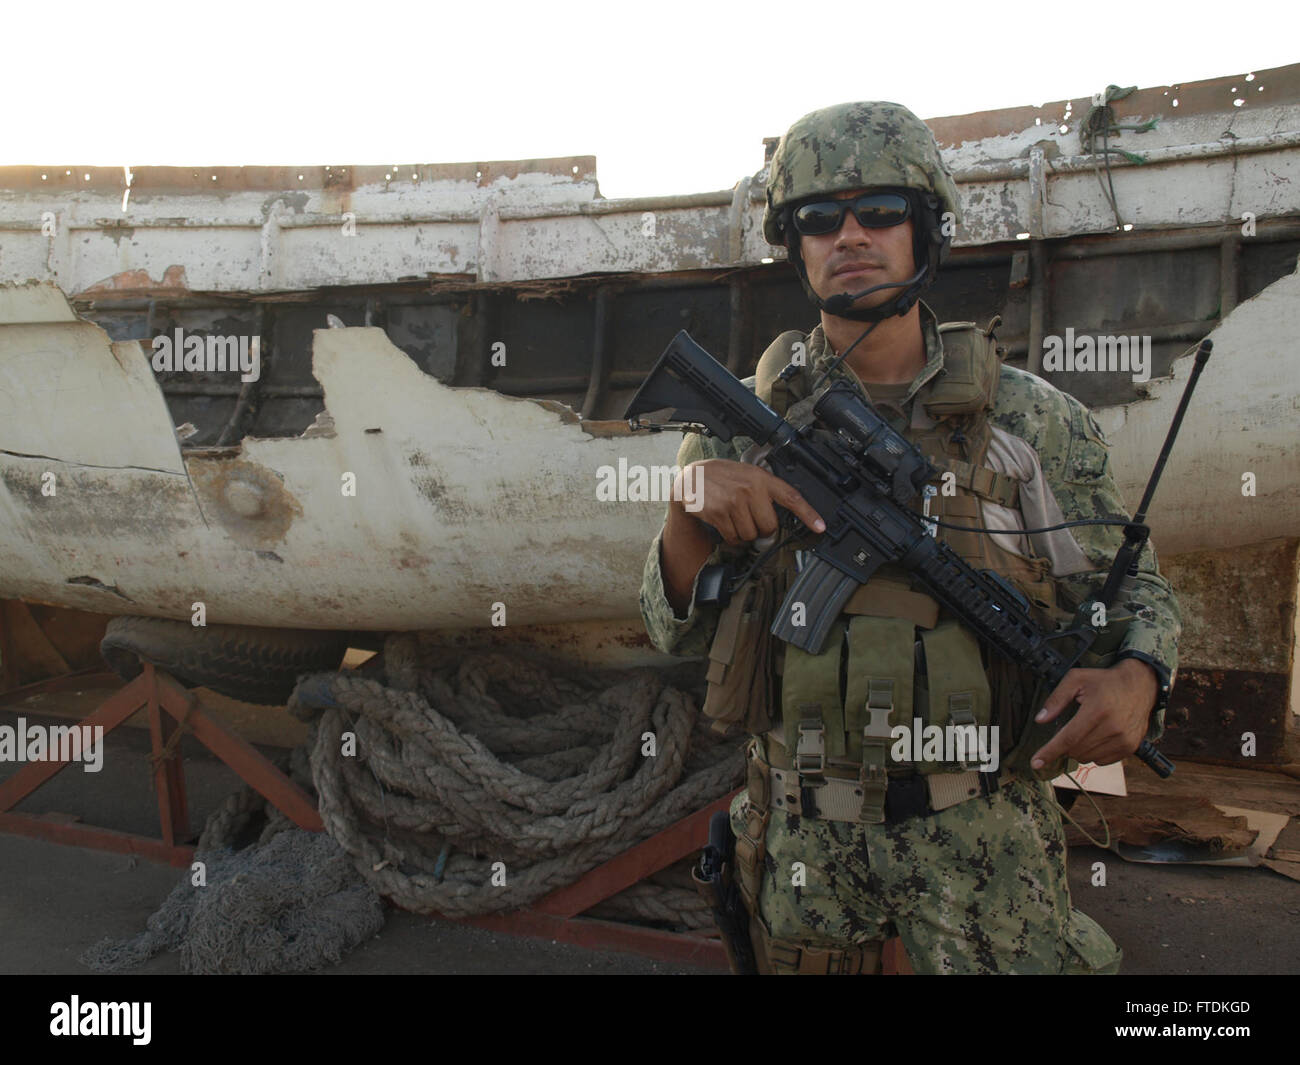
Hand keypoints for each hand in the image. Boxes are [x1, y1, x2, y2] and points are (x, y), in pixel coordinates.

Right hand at [669, 459, 825, 545]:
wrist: (691, 478)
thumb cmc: (723, 477)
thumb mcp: (747, 474)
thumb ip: (765, 490)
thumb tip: (782, 518)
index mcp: (761, 478)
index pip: (791, 497)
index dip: (808, 514)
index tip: (820, 527)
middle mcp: (750, 489)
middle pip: (769, 526)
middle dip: (761, 529)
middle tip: (751, 519)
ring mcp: (734, 502)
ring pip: (751, 535)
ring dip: (744, 533)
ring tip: (735, 518)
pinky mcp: (720, 514)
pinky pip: (734, 538)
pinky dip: (731, 537)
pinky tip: (725, 523)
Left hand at [1030, 657, 1157, 769]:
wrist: (1140, 685)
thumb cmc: (1106, 681)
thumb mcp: (1076, 679)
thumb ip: (1056, 699)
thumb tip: (1040, 719)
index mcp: (1097, 710)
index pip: (1068, 738)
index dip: (1049, 752)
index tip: (1035, 763)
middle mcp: (1112, 728)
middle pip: (1076, 750)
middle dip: (1065, 744)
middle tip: (1071, 726)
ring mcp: (1123, 740)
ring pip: (1087, 758)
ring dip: (1079, 749)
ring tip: (1087, 728)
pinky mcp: (1130, 747)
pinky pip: (1102, 761)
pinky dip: (1093, 753)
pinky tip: (1098, 736)